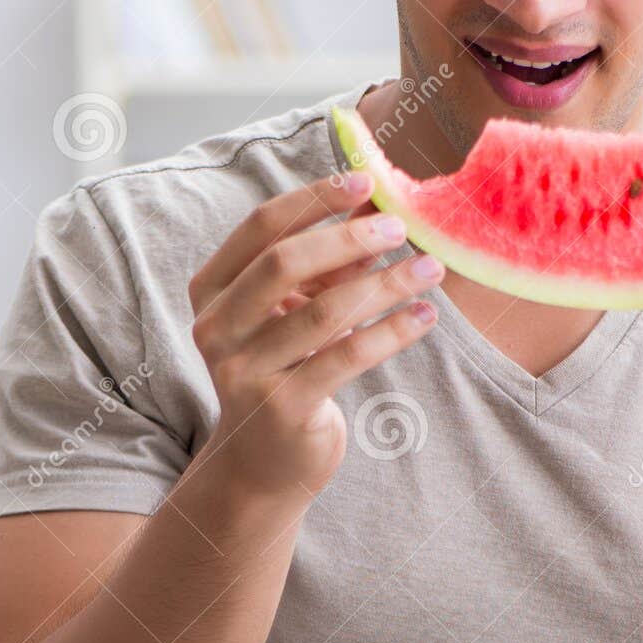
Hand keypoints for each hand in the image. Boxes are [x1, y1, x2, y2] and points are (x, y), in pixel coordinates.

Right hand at [188, 171, 440, 502]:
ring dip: (385, 283)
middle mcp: (216, 328)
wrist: (265, 462)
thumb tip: (378, 205)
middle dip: (348, 238)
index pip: (261, 227)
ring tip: (431, 269)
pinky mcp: (281, 408)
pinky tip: (425, 315)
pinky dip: (392, 331)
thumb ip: (328, 263)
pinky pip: (346, 357)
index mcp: (212, 290)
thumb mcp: (298, 310)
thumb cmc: (287, 369)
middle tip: (401, 228)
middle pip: (283, 263)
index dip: (315, 198)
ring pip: (324, 312)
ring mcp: (243, 372)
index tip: (366, 181)